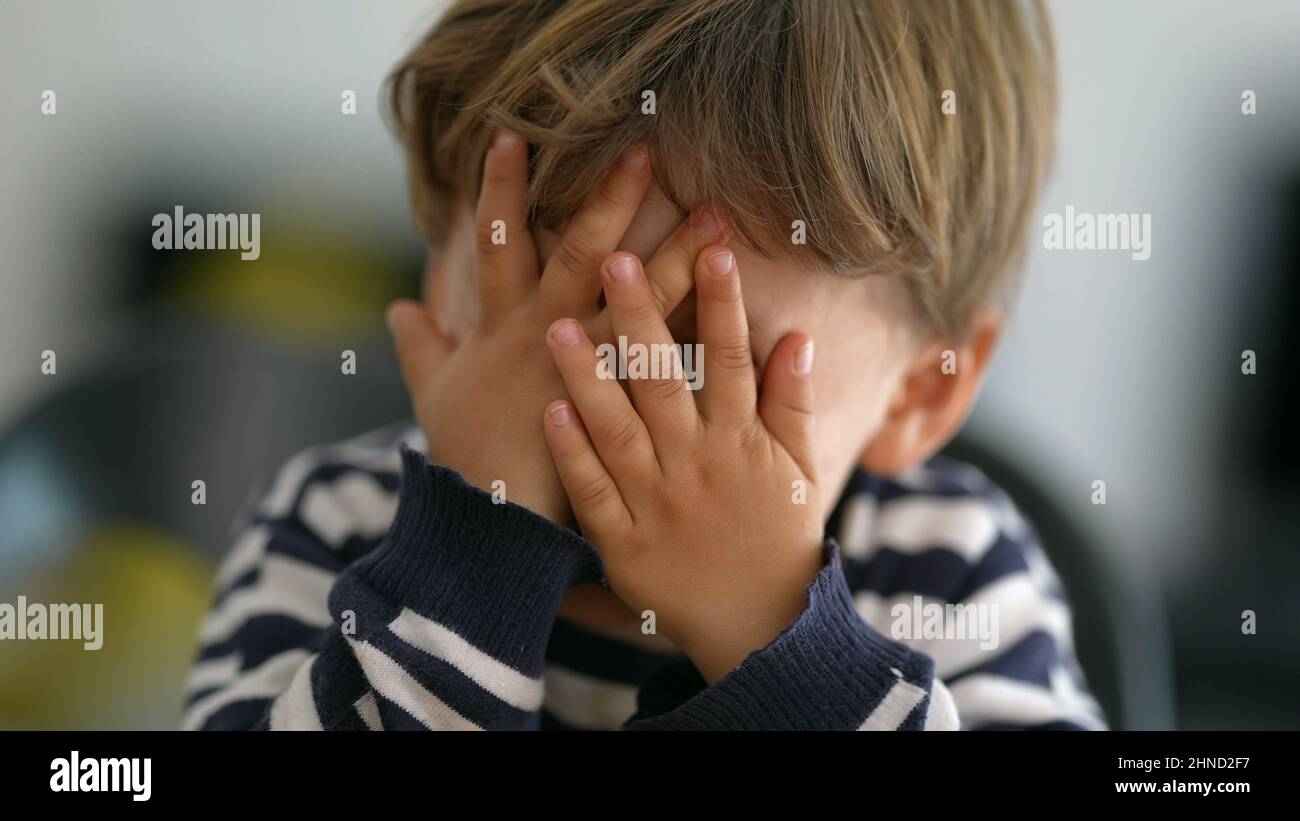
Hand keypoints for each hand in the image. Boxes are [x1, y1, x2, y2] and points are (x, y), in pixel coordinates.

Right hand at [386, 131, 726, 522]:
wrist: (492, 521)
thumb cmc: (465, 457)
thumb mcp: (433, 396)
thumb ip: (421, 348)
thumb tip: (400, 308)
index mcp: (501, 327)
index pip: (499, 242)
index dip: (502, 188)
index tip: (512, 133)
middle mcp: (545, 336)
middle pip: (578, 256)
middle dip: (608, 201)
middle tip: (642, 150)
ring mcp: (587, 371)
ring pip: (637, 304)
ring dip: (677, 257)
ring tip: (714, 217)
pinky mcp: (622, 408)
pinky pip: (668, 364)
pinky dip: (702, 337)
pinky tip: (736, 311)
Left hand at [541, 244, 824, 681]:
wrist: (760, 626)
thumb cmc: (778, 538)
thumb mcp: (799, 470)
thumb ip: (793, 404)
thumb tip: (798, 336)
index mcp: (740, 444)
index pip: (729, 360)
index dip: (721, 302)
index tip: (711, 246)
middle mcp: (696, 465)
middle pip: (663, 380)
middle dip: (640, 317)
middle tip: (615, 258)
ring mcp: (656, 502)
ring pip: (618, 429)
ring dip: (589, 377)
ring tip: (557, 326)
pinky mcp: (623, 541)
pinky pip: (593, 492)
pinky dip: (574, 454)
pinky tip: (550, 412)